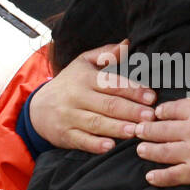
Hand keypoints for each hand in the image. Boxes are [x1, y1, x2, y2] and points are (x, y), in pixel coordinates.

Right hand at [29, 41, 155, 153]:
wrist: (37, 107)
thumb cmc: (69, 84)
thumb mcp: (83, 63)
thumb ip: (106, 54)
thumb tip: (128, 43)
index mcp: (85, 78)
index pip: (112, 83)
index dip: (133, 90)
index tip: (151, 97)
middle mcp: (77, 97)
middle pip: (107, 104)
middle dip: (130, 110)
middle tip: (150, 117)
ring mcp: (69, 116)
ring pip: (96, 123)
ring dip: (116, 128)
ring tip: (135, 131)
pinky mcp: (64, 135)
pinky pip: (81, 140)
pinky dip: (95, 144)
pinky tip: (109, 147)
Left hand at [135, 64, 189, 188]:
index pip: (175, 109)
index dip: (163, 110)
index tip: (156, 113)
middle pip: (162, 129)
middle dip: (148, 129)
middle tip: (137, 130)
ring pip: (162, 151)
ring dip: (148, 150)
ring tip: (140, 150)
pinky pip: (171, 175)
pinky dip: (159, 176)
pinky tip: (150, 177)